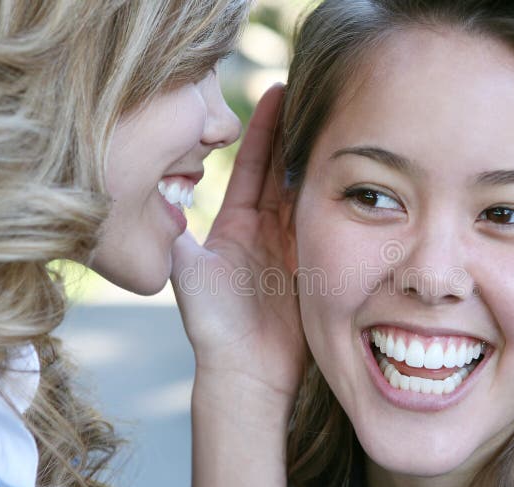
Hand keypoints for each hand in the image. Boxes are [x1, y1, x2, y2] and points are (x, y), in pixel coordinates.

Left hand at [171, 84, 305, 409]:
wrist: (245, 368)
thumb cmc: (211, 323)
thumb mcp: (186, 269)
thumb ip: (176, 229)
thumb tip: (164, 190)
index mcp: (235, 223)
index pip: (251, 164)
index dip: (262, 128)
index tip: (276, 91)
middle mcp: (267, 229)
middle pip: (285, 169)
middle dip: (297, 130)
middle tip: (314, 91)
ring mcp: (295, 243)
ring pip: (308, 189)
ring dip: (319, 154)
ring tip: (334, 116)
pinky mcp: (316, 261)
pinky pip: (327, 220)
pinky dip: (336, 193)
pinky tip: (349, 164)